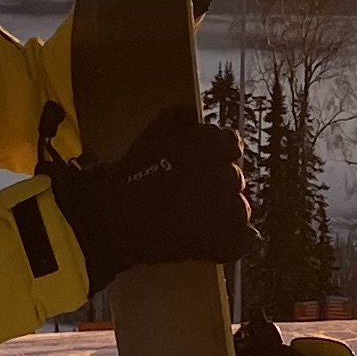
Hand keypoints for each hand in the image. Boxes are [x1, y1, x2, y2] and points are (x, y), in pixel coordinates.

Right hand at [43, 106, 257, 291]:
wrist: (114, 219)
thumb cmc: (128, 177)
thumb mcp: (150, 137)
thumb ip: (175, 120)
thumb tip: (189, 112)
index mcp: (210, 146)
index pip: (231, 145)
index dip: (219, 154)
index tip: (204, 163)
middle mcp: (224, 175)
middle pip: (234, 178)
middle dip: (217, 185)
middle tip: (191, 194)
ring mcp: (225, 211)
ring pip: (239, 209)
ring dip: (225, 212)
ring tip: (198, 218)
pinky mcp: (219, 242)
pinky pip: (242, 242)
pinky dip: (237, 242)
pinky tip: (221, 240)